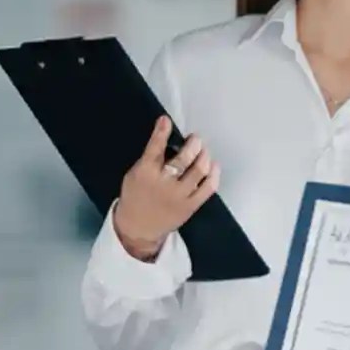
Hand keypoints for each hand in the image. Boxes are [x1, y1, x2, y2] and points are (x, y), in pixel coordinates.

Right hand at [113, 116, 220, 260]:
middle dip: (193, 143)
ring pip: (199, 170)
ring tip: (203, 151)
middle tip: (195, 139)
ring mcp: (179, 196)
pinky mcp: (191, 206)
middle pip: (184, 158)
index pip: (155, 148)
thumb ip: (150, 159)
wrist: (139, 228)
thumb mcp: (135, 174)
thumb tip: (169, 141)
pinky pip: (208, 188)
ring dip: (204, 155)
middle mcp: (164, 183)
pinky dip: (214, 174)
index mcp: (145, 173)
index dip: (161, 132)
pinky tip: (214, 166)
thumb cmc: (135, 196)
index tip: (166, 120)